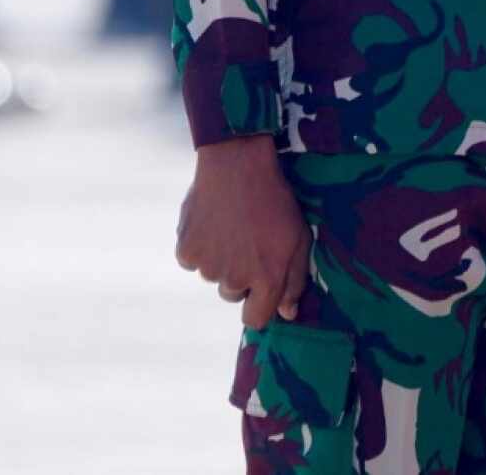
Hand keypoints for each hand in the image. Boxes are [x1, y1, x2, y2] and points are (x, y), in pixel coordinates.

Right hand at [175, 135, 311, 327]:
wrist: (238, 166)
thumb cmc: (276, 201)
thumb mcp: (299, 237)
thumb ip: (294, 281)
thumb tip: (287, 314)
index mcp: (267, 279)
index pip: (256, 319)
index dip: (259, 305)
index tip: (261, 289)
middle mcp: (235, 280)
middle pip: (234, 295)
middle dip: (242, 276)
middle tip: (250, 241)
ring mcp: (208, 267)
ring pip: (213, 275)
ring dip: (221, 259)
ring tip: (234, 226)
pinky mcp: (186, 252)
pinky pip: (193, 260)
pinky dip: (201, 246)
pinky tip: (213, 222)